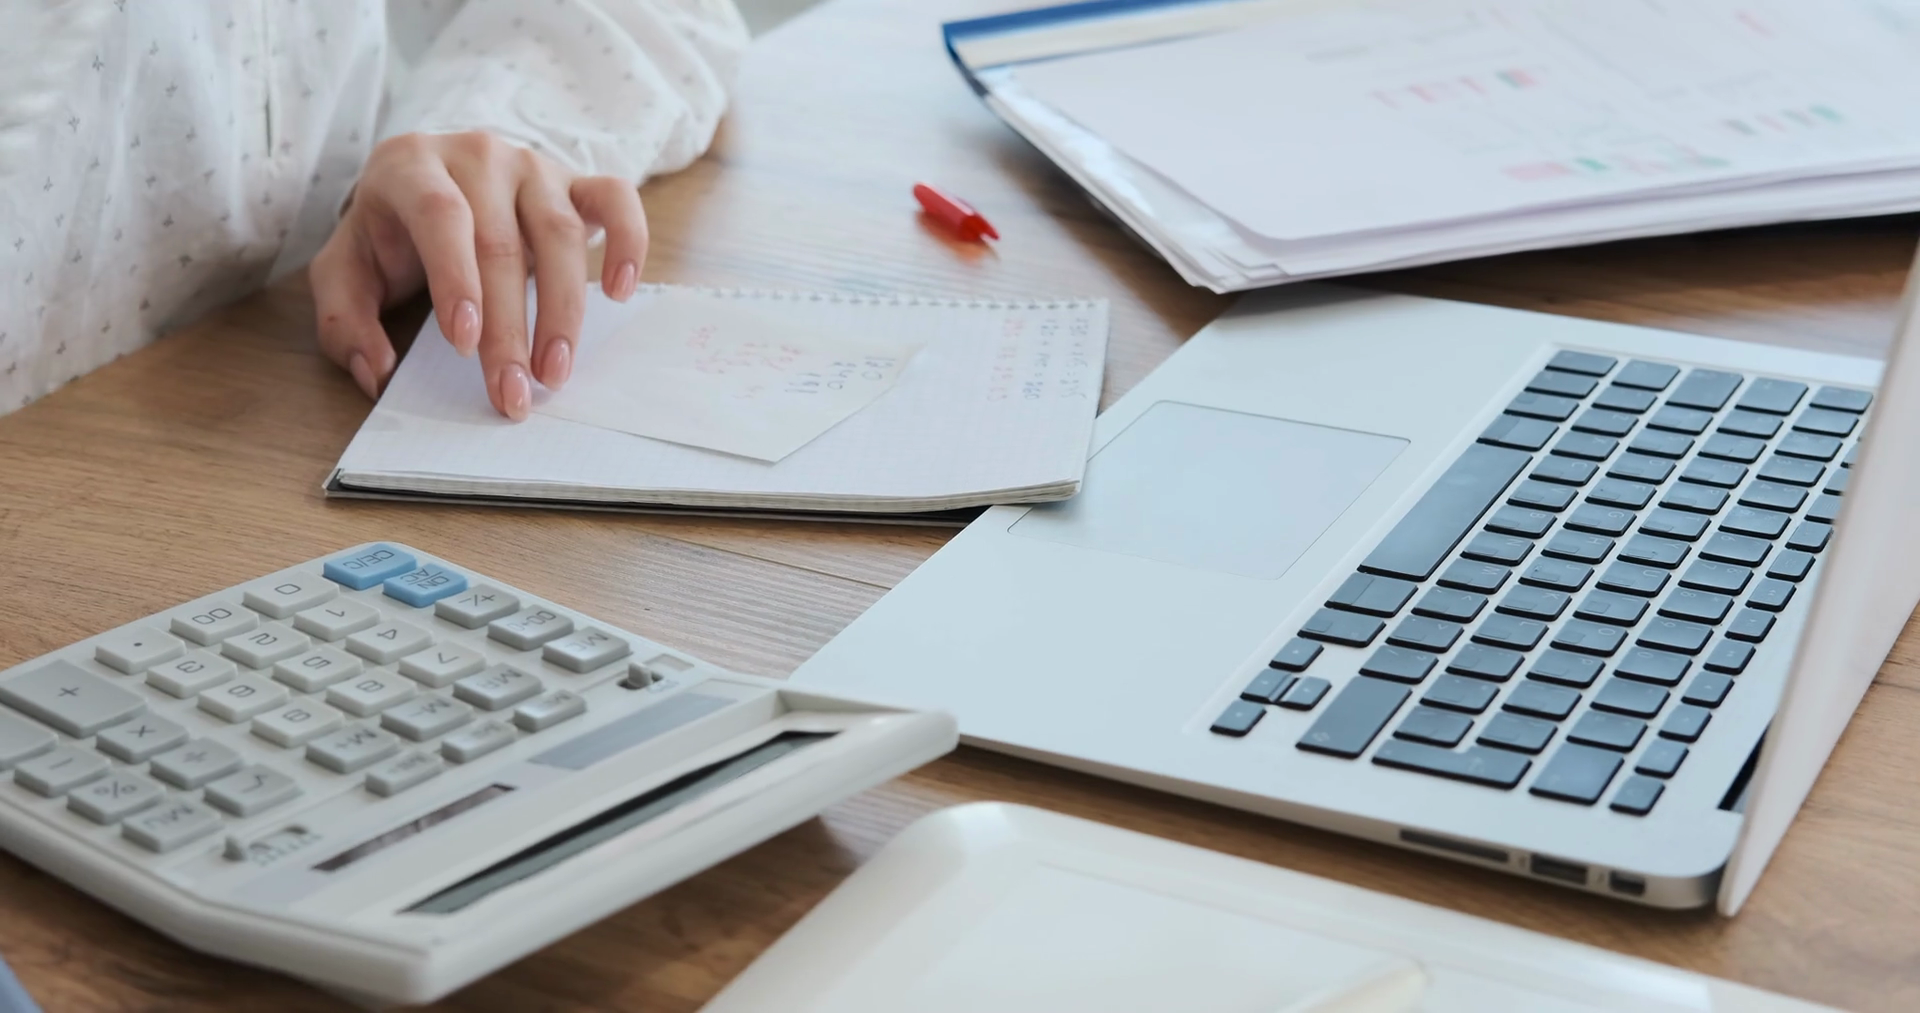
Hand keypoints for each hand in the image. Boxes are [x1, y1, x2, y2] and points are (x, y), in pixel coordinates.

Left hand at [309, 131, 649, 419]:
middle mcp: (477, 156)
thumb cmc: (389, 235)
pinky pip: (616, 200)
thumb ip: (344, 322)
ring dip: (563, 310)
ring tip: (554, 371)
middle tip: (512, 392)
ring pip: (561, 232)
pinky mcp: (576, 182)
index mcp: (410, 166)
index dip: (456, 279)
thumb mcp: (345, 272)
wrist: (429, 184)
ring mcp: (533, 167)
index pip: (440, 216)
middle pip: (501, 241)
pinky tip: (618, 291)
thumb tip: (377, 372)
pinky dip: (627, 243)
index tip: (466, 344)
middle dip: (510, 327)